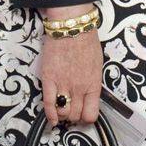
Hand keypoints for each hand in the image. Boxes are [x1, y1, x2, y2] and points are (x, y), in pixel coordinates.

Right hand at [39, 5, 102, 126]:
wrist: (71, 27)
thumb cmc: (86, 41)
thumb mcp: (97, 64)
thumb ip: (93, 83)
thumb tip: (89, 97)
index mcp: (93, 84)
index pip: (91, 114)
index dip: (87, 117)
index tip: (84, 114)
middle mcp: (79, 88)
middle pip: (75, 115)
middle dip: (74, 115)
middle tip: (73, 109)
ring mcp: (63, 84)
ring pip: (62, 112)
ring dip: (63, 114)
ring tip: (63, 109)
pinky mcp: (49, 79)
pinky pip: (48, 104)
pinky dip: (50, 115)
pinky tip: (52, 118)